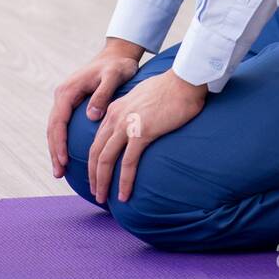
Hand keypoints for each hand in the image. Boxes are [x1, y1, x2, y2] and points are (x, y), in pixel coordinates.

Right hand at [48, 39, 142, 177]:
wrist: (118, 55)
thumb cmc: (118, 65)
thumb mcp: (113, 76)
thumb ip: (103, 94)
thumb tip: (91, 116)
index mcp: (68, 90)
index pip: (58, 121)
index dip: (59, 142)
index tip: (64, 160)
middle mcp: (63, 95)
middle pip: (53, 128)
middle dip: (54, 151)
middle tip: (59, 173)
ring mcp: (66, 99)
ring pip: (55, 129)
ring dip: (56, 149)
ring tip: (60, 171)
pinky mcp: (72, 103)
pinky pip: (64, 126)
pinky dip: (63, 142)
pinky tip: (68, 157)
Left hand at [88, 68, 207, 204]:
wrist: (184, 79)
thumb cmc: (171, 87)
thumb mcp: (143, 97)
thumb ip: (135, 110)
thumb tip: (139, 123)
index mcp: (115, 109)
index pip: (97, 139)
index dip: (93, 160)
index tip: (96, 175)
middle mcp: (116, 117)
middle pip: (96, 152)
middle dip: (93, 175)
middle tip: (96, 193)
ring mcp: (127, 125)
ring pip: (106, 159)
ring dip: (102, 182)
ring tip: (103, 199)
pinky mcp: (141, 133)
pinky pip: (128, 163)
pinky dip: (124, 181)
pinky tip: (125, 195)